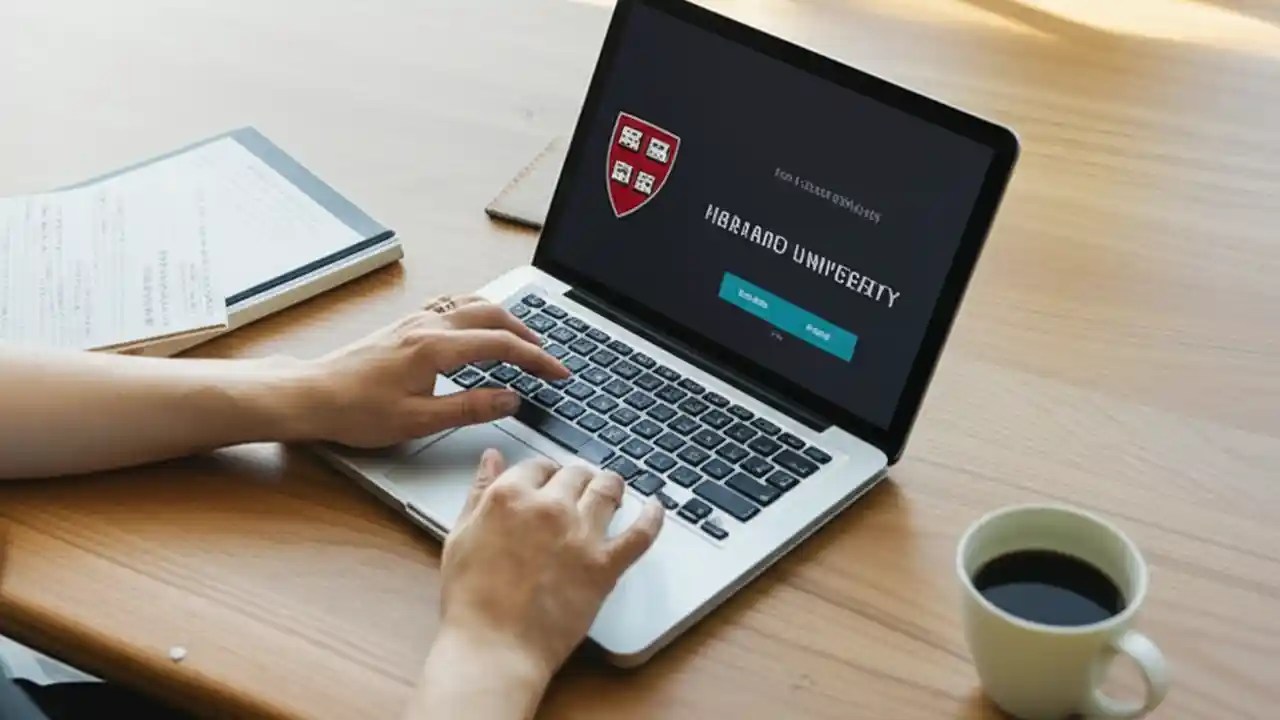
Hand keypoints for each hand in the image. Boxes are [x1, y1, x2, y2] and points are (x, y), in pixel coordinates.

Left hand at [299, 297, 567, 446]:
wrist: (310, 395)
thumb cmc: (356, 411)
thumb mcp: (419, 421)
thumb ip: (470, 407)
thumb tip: (510, 399)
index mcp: (436, 348)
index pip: (501, 345)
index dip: (537, 359)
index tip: (559, 373)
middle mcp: (428, 326)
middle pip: (493, 315)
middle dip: (527, 334)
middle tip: (547, 358)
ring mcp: (415, 321)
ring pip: (472, 304)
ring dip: (503, 319)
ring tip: (522, 339)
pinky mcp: (404, 326)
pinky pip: (451, 306)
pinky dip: (476, 312)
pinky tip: (477, 326)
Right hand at [438, 450, 663, 682]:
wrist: (494, 647)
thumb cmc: (471, 600)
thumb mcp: (461, 535)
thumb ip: (479, 491)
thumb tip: (492, 457)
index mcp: (510, 496)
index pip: (538, 465)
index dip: (544, 472)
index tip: (547, 481)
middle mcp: (549, 507)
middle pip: (575, 474)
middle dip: (576, 479)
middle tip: (577, 489)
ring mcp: (580, 535)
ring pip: (608, 490)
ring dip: (611, 485)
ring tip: (611, 491)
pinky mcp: (605, 565)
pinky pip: (640, 533)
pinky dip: (652, 517)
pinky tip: (655, 508)